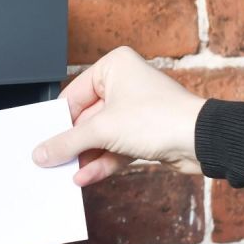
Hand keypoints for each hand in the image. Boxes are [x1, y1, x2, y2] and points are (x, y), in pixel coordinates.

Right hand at [32, 46, 205, 186]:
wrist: (201, 141)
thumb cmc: (161, 117)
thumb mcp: (102, 130)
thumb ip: (67, 142)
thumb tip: (42, 152)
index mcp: (114, 67)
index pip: (74, 95)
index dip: (58, 121)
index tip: (43, 140)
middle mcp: (125, 84)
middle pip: (86, 119)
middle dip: (72, 144)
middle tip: (51, 160)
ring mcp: (135, 110)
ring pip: (100, 136)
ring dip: (85, 156)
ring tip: (66, 172)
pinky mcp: (144, 133)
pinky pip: (115, 148)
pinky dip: (101, 162)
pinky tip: (85, 177)